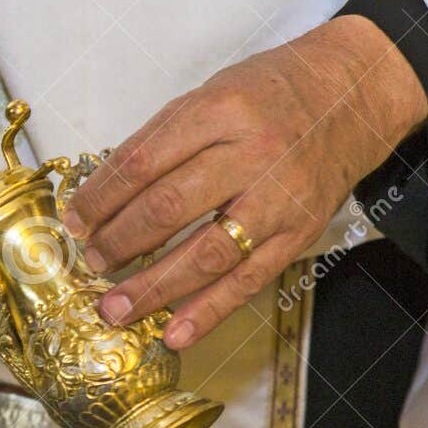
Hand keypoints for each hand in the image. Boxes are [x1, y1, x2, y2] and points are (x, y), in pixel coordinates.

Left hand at [63, 16, 427, 348]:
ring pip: (205, 253)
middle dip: (119, 242)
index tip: (75, 223)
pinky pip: (247, 281)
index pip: (143, 162)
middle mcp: (251, 154)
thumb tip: (103, 197)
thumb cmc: (269, 94)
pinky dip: (208, 312)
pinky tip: (175, 334)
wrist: (353, 95)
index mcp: (220, 110)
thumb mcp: (210, 94)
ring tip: (115, 308)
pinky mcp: (298, 234)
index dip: (101, 198)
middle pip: (168, 207)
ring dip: (154, 287)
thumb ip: (160, 141)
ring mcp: (278, 198)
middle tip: (91, 263)